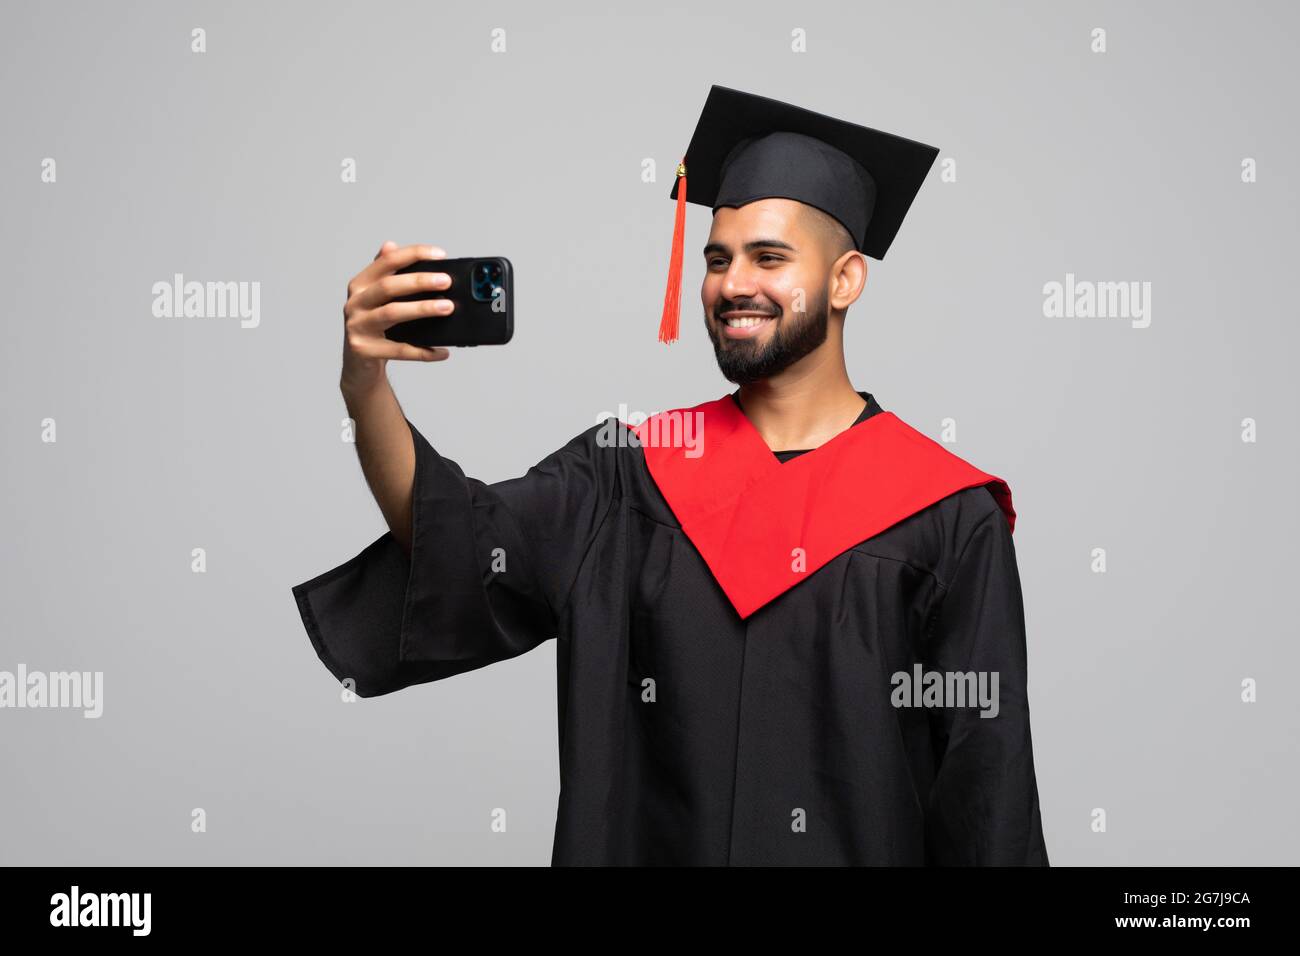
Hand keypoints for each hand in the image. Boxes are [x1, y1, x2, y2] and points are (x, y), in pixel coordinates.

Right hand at [340, 240, 454, 393]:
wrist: (359, 365)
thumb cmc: (374, 327)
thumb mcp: (377, 298)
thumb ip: (384, 274)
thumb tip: (391, 244)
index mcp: (360, 284)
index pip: (387, 261)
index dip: (413, 254)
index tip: (440, 254)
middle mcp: (355, 302)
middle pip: (388, 286)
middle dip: (420, 281)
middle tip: (447, 281)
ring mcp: (357, 326)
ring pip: (392, 313)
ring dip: (423, 309)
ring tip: (448, 308)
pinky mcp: (364, 350)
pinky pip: (398, 349)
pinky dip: (423, 351)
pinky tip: (442, 351)